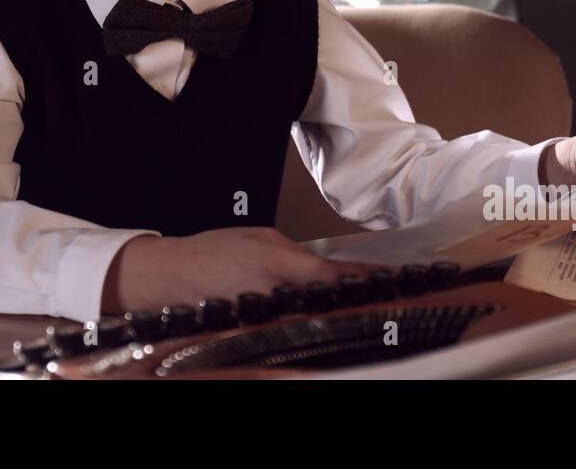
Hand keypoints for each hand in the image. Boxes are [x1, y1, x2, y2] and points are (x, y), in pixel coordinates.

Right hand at [101, 226, 393, 316]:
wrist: (169, 277)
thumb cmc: (212, 251)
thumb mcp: (263, 239)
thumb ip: (301, 258)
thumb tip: (332, 272)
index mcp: (282, 266)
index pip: (341, 278)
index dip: (377, 281)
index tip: (406, 282)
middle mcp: (279, 299)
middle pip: (337, 310)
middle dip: (370, 306)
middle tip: (405, 304)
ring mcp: (269, 322)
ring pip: (320, 326)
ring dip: (347, 321)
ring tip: (379, 315)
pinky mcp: (258, 335)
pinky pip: (296, 334)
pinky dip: (318, 330)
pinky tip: (335, 327)